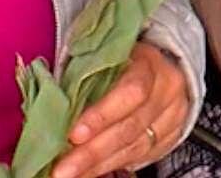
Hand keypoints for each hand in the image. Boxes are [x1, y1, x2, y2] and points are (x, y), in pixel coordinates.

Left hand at [52, 42, 189, 177]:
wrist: (162, 69)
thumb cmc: (124, 60)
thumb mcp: (107, 55)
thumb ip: (85, 73)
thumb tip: (49, 103)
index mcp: (150, 63)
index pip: (131, 91)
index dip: (102, 115)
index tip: (73, 135)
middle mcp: (166, 91)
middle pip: (130, 126)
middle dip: (93, 152)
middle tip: (62, 169)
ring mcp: (171, 117)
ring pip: (134, 147)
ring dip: (97, 165)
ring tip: (69, 174)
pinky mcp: (169, 138)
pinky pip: (138, 157)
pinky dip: (109, 167)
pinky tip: (87, 172)